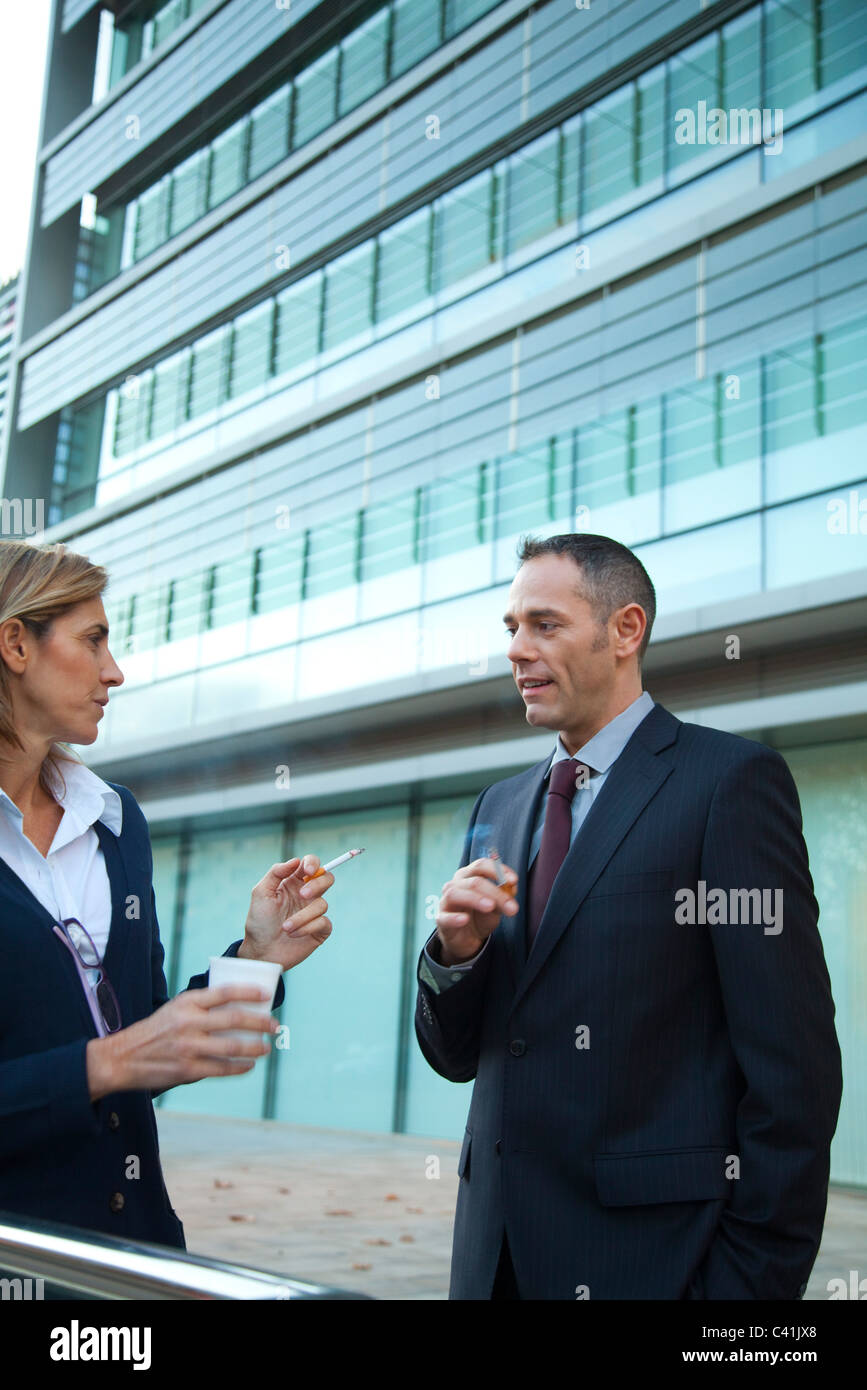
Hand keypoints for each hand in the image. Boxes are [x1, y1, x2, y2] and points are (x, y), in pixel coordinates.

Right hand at [86, 985, 279, 1100]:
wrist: (123, 1058)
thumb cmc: (155, 1031)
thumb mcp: (174, 1009)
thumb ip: (200, 1008)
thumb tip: (236, 1008)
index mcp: (187, 1003)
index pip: (224, 992)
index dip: (249, 992)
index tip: (267, 994)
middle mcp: (189, 1023)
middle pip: (234, 1020)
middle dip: (260, 1023)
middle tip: (275, 1025)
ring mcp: (189, 1047)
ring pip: (232, 1047)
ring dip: (255, 1047)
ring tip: (266, 1047)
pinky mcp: (188, 1070)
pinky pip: (221, 1069)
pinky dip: (239, 1067)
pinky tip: (249, 1065)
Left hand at [239, 855, 333, 971]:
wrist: (261, 952)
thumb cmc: (259, 922)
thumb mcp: (261, 893)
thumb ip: (276, 872)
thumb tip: (296, 860)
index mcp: (293, 883)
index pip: (311, 864)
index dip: (313, 863)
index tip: (308, 872)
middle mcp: (306, 895)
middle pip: (327, 878)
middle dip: (318, 885)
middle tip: (303, 894)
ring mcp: (314, 912)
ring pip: (322, 904)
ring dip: (302, 916)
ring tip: (285, 927)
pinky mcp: (320, 930)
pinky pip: (324, 922)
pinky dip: (308, 927)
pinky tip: (294, 934)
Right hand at [435, 857, 518, 964]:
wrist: (467, 939)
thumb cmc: (480, 916)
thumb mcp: (497, 906)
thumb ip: (504, 895)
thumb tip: (512, 886)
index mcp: (469, 876)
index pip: (481, 865)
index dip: (497, 870)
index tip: (514, 880)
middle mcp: (455, 885)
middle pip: (474, 881)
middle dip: (495, 892)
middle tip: (512, 907)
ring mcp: (446, 902)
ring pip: (456, 894)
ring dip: (475, 899)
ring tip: (490, 907)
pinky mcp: (441, 919)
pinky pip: (444, 917)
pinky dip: (454, 918)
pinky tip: (465, 919)